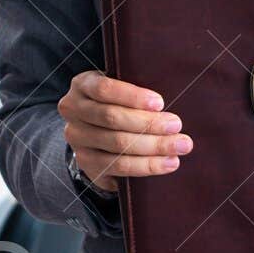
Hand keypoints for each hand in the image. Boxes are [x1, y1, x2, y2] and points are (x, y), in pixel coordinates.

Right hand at [59, 71, 191, 193]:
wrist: (97, 128)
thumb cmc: (119, 102)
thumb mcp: (121, 88)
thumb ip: (137, 90)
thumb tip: (166, 104)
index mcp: (82, 86)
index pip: (104, 89)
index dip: (132, 96)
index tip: (160, 103)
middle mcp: (74, 112)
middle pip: (112, 118)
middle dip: (149, 123)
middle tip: (177, 126)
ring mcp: (77, 139)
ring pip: (117, 145)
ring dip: (153, 146)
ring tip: (180, 145)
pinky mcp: (86, 163)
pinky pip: (118, 166)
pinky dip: (146, 165)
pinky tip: (168, 163)